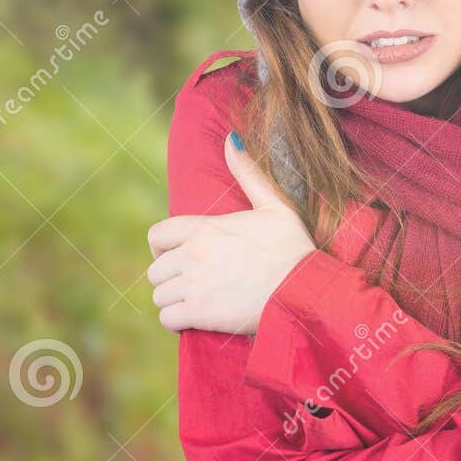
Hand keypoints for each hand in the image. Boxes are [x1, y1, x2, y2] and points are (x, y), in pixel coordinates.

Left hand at [146, 131, 315, 334]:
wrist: (305, 290)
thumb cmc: (293, 248)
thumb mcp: (275, 206)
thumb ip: (249, 174)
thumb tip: (232, 138)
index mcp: (205, 228)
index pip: (158, 235)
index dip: (161, 248)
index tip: (175, 257)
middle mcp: (192, 255)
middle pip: (156, 269)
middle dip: (171, 277)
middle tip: (194, 283)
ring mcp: (194, 285)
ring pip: (159, 295)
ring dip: (174, 300)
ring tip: (198, 302)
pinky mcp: (200, 314)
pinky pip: (167, 318)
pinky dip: (177, 321)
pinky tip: (197, 318)